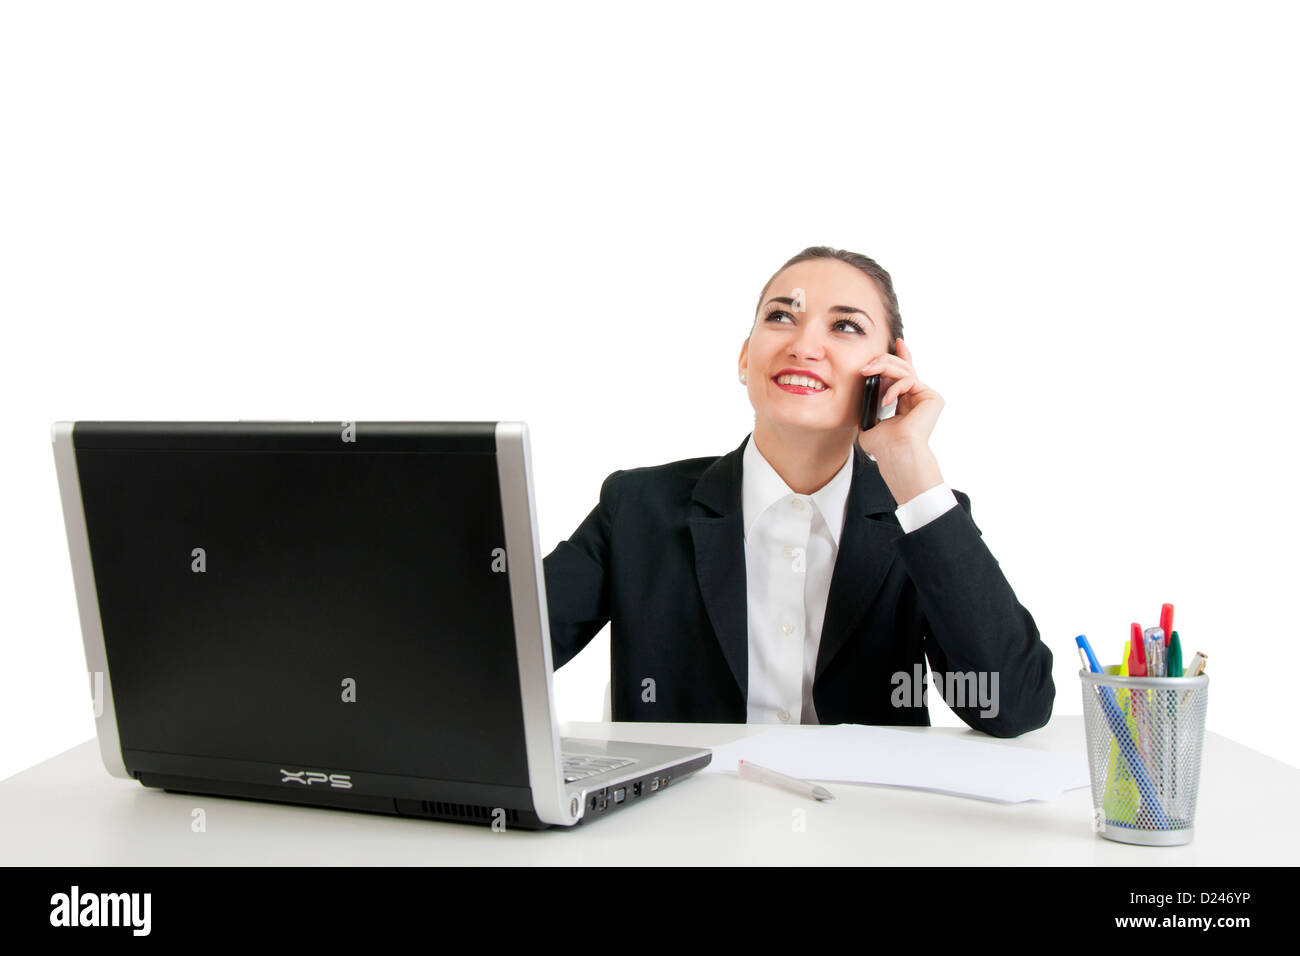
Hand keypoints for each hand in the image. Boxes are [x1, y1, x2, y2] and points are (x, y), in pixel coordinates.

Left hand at [856, 339, 944, 498]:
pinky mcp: (932, 398)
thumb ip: (870, 405)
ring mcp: (926, 397)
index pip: (903, 374)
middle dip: (882, 361)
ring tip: (868, 373)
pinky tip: (887, 399)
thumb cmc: (882, 445)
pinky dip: (896, 387)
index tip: (896, 343)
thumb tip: (863, 394)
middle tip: (866, 365)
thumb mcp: (870, 420)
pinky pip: (910, 380)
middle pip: (902, 368)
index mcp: (906, 402)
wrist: (895, 454)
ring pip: (905, 370)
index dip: (900, 357)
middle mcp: (918, 398)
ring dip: (884, 368)